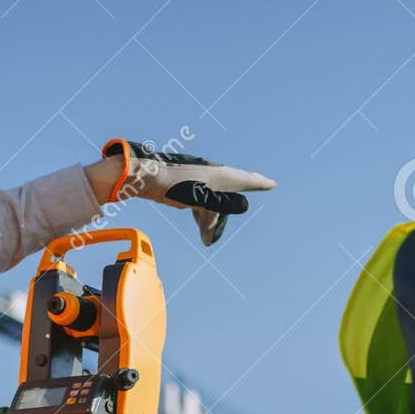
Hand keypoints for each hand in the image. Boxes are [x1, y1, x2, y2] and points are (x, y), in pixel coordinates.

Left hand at [98, 139, 275, 245]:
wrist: (142, 176)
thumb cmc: (171, 185)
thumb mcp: (199, 197)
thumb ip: (222, 203)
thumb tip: (245, 206)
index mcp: (217, 176)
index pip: (244, 180)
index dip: (258, 183)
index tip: (272, 184)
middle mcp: (210, 174)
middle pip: (227, 196)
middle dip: (224, 217)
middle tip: (219, 232)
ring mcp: (197, 178)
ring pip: (212, 200)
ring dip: (211, 220)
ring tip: (206, 239)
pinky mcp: (185, 184)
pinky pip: (201, 201)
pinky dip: (202, 215)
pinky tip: (199, 226)